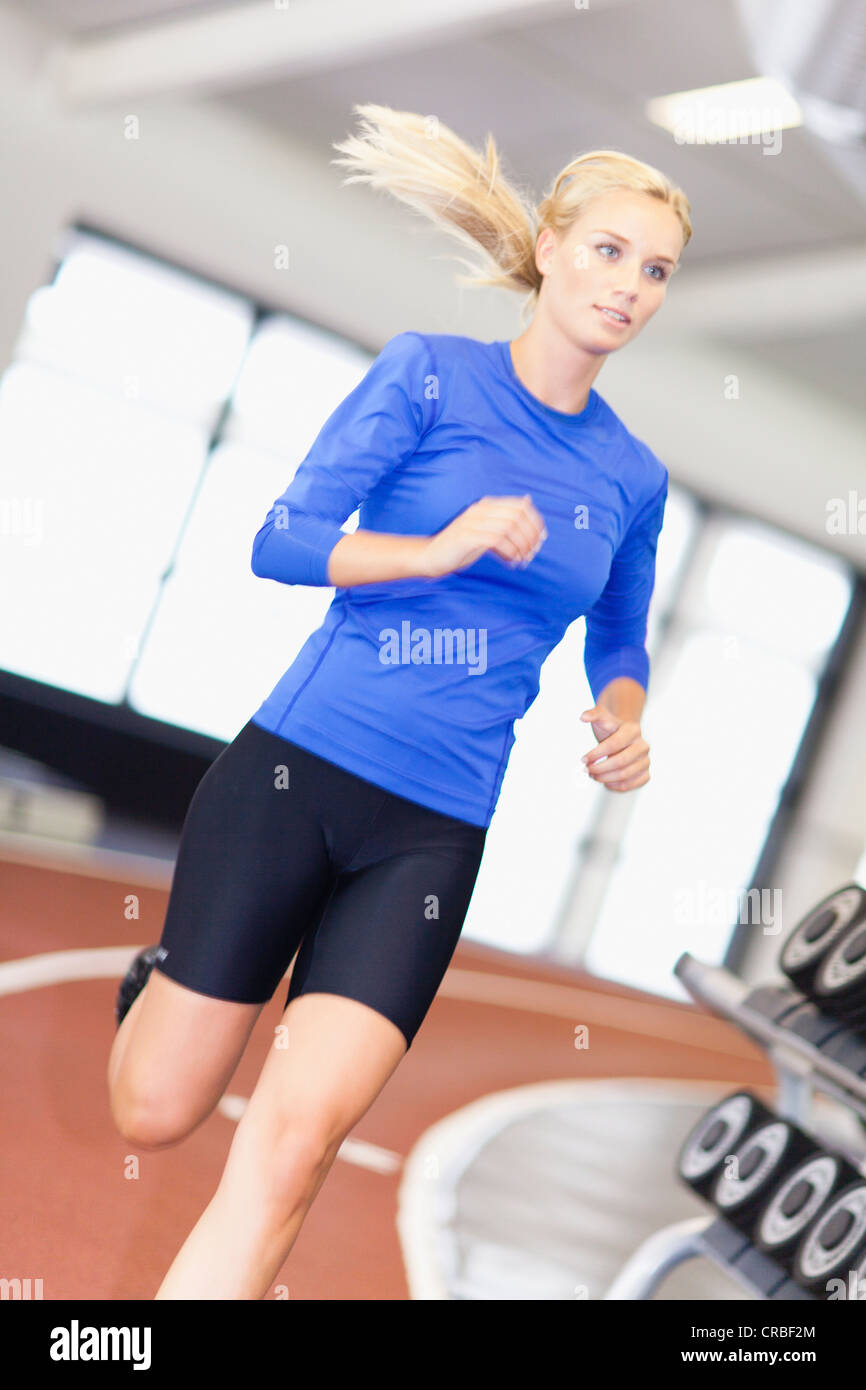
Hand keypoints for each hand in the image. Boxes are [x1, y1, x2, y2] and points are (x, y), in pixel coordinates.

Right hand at [421, 494, 547, 578]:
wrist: (429, 557)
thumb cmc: (460, 547)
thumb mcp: (484, 530)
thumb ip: (504, 518)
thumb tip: (528, 501)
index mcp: (486, 506)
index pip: (521, 505)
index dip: (535, 522)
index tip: (540, 539)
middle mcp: (480, 510)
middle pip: (518, 516)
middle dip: (531, 536)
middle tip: (533, 553)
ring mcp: (472, 522)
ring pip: (509, 528)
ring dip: (521, 546)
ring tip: (522, 559)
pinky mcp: (467, 536)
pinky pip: (497, 540)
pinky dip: (510, 552)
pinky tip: (511, 563)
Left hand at [579, 704, 650, 791]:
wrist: (624, 735)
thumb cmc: (612, 728)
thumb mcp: (602, 717)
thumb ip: (593, 715)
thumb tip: (583, 717)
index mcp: (633, 730)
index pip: (613, 744)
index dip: (596, 754)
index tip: (583, 759)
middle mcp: (643, 746)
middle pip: (620, 762)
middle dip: (600, 768)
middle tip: (587, 770)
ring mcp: (646, 761)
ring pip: (624, 775)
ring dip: (605, 778)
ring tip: (593, 775)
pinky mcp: (645, 773)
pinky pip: (631, 784)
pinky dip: (616, 786)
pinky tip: (605, 782)